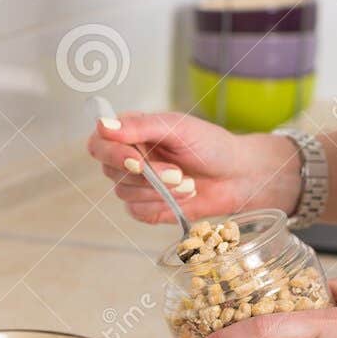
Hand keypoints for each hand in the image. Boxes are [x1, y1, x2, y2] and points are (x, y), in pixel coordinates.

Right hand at [86, 110, 300, 223]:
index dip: (113, 154)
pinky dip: (162, 206)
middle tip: (178, 173)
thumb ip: (141, 126)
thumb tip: (103, 125)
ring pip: (124, 193)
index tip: (138, 160)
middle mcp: (128, 157)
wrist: (238, 176)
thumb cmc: (211, 145)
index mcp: (130, 132)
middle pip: (110, 170)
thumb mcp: (178, 127)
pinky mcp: (145, 207)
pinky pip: (137, 212)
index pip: (99, 143)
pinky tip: (183, 197)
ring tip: (188, 182)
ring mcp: (135, 184)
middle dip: (148, 175)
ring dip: (160, 191)